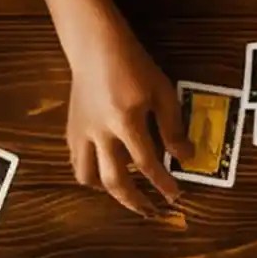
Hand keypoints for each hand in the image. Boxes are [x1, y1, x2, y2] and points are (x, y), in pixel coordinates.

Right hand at [65, 26, 192, 215]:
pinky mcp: (71, 130)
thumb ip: (172, 127)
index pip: (146, 163)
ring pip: (87, 176)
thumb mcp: (162, 92)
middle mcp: (100, 132)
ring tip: (125, 192)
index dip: (162, 183)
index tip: (175, 196)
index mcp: (125, 120)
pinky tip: (105, 171)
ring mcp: (81, 133)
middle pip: (114, 180)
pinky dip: (91, 174)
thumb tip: (185, 157)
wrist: (96, 46)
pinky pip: (77, 162)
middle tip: (150, 211)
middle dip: (134, 200)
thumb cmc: (134, 66)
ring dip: (108, 191)